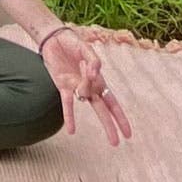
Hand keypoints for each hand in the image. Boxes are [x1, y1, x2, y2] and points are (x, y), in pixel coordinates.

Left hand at [37, 26, 132, 145]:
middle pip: (103, 109)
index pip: (112, 101)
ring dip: (92, 113)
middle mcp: (88, 86)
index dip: (120, 116)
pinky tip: (71, 130)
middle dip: (111, 125)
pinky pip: (67, 103)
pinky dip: (69, 116)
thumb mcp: (85, 48)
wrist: (53, 38)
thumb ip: (93, 60)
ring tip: (93, 118)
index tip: (128, 133)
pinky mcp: (62, 85)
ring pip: (87, 103)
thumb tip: (96, 74)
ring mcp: (76, 86)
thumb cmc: (72, 42)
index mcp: (98, 79)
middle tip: (116, 143)